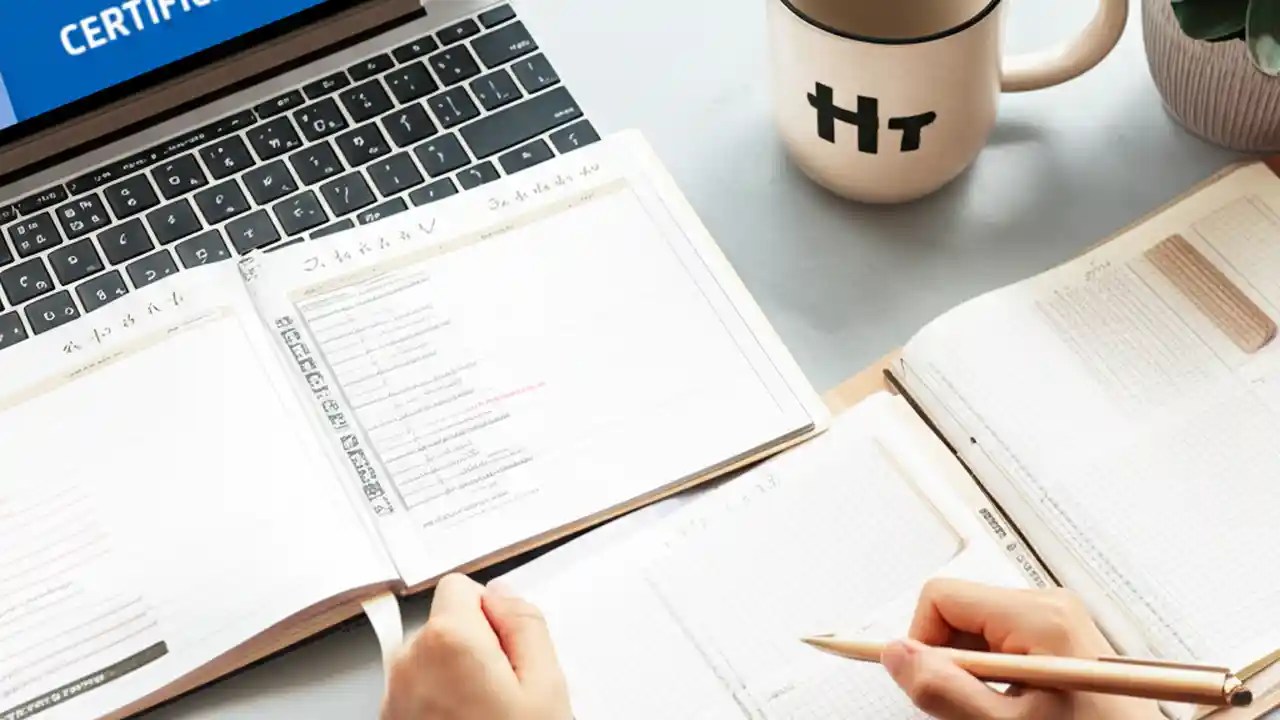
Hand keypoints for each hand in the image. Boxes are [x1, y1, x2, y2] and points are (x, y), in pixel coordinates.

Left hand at [381, 574, 571, 719]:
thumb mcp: (544, 686)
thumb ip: (525, 625)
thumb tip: (504, 594)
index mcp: (447, 640)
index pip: (460, 586)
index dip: (492, 612)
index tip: (508, 648)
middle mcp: (409, 662)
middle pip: (447, 623)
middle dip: (476, 645)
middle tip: (505, 690)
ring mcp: (394, 694)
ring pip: (433, 657)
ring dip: (457, 674)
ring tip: (486, 711)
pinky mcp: (390, 716)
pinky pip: (419, 687)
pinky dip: (440, 697)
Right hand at [882, 578, 1163, 719]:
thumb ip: (946, 691)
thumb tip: (898, 654)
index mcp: (1041, 617)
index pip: (942, 597)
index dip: (923, 642)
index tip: (930, 684)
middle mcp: (1050, 605)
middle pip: (957, 610)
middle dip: (949, 659)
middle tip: (974, 706)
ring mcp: (1056, 617)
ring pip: (975, 627)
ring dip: (971, 669)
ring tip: (1002, 708)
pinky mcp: (1058, 633)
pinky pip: (999, 638)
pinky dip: (991, 671)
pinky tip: (1014, 702)